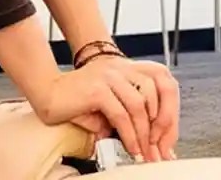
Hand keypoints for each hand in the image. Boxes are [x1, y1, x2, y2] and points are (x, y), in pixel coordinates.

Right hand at [37, 55, 179, 161]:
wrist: (49, 92)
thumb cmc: (79, 100)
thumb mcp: (112, 103)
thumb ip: (131, 115)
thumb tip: (151, 141)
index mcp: (131, 68)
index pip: (165, 84)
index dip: (171, 112)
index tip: (168, 138)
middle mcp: (123, 68)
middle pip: (160, 92)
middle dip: (163, 125)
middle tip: (159, 149)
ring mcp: (110, 76)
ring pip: (140, 107)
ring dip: (145, 135)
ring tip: (144, 152)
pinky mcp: (98, 90)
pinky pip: (121, 115)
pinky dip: (130, 135)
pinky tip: (131, 147)